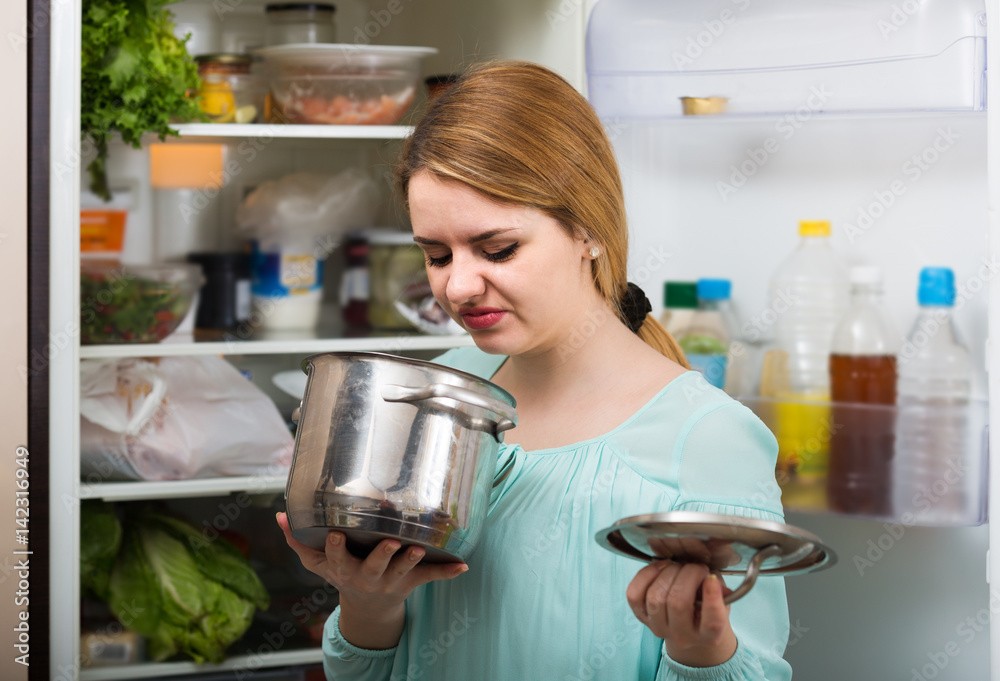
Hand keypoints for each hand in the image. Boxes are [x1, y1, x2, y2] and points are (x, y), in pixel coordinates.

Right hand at [276, 512, 467, 648]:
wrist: (368, 606)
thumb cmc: (343, 573)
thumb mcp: (318, 563)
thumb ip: (298, 540)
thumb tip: (280, 515)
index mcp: (346, 569)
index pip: (337, 558)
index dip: (336, 548)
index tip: (336, 533)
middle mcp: (369, 576)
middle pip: (374, 566)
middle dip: (382, 555)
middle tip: (391, 542)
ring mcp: (392, 579)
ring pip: (404, 570)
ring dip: (413, 560)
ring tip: (420, 547)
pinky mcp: (412, 581)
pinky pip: (431, 577)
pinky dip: (447, 572)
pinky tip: (462, 565)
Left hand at [626, 560, 737, 667]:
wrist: (689, 624)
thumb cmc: (706, 607)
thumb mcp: (722, 600)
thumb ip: (720, 591)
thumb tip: (711, 580)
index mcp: (709, 635)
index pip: (712, 623)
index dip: (712, 599)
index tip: (711, 578)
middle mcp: (683, 636)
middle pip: (678, 603)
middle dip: (687, 575)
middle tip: (695, 566)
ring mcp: (659, 628)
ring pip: (655, 598)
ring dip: (667, 573)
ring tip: (677, 566)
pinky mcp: (641, 617)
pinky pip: (634, 594)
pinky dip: (646, 575)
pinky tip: (660, 568)